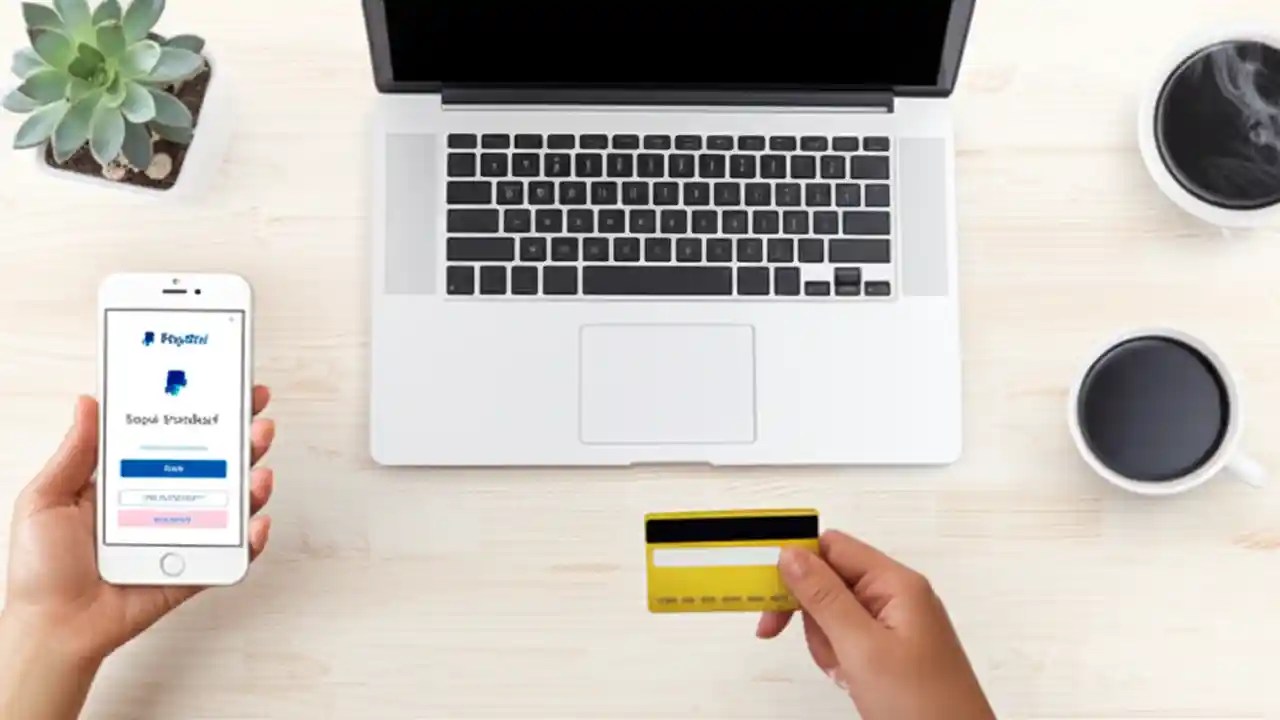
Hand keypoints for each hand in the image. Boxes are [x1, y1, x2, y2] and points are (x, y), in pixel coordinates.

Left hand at [3, 388, 275, 662]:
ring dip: (253, 483)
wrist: (51, 628)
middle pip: (215, 463)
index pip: (175, 437)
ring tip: (258, 471)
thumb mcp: (45, 498)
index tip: (222, 386)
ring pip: (232, 504)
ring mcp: (183, 536)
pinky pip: (231, 553)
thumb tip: (89, 403)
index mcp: (130, 481)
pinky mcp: (194, 570)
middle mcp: (164, 503)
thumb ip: (74, 453)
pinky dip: (251, 539)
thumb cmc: (41, 568)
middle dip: (242, 437)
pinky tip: (255, 523)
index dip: (201, 412)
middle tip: (255, 418)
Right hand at [756, 531, 993, 719]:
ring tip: (845, 671)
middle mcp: (896, 596)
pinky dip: (839, 658)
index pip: (833, 547)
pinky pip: (848, 639)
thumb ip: (824, 596)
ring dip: (825, 643)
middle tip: (790, 636)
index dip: (796, 561)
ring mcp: (895, 623)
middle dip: (810, 612)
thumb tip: (790, 553)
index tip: (766, 587)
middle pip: (829, 579)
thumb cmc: (923, 705)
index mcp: (896, 583)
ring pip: (834, 613)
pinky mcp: (891, 648)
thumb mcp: (861, 648)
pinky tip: (851, 679)